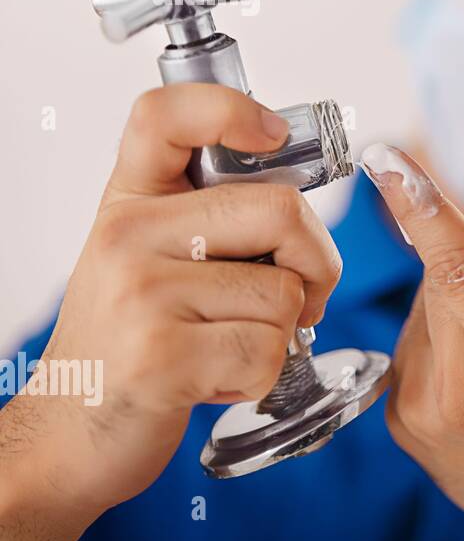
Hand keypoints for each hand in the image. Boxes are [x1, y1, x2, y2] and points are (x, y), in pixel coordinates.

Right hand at [0, 84, 341, 540]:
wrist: (70, 430)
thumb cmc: (131, 340)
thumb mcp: (152, 257)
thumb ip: (211, 216)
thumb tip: (302, 201)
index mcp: (131, 200)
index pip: (166, 115)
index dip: (230, 110)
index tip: (271, 136)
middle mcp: (128, 234)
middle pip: (281, 210)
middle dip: (316, 262)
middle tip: (300, 297)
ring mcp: (141, 294)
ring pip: (285, 292)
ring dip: (284, 333)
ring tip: (227, 345)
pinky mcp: (162, 356)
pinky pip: (269, 351)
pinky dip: (263, 376)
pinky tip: (215, 380)